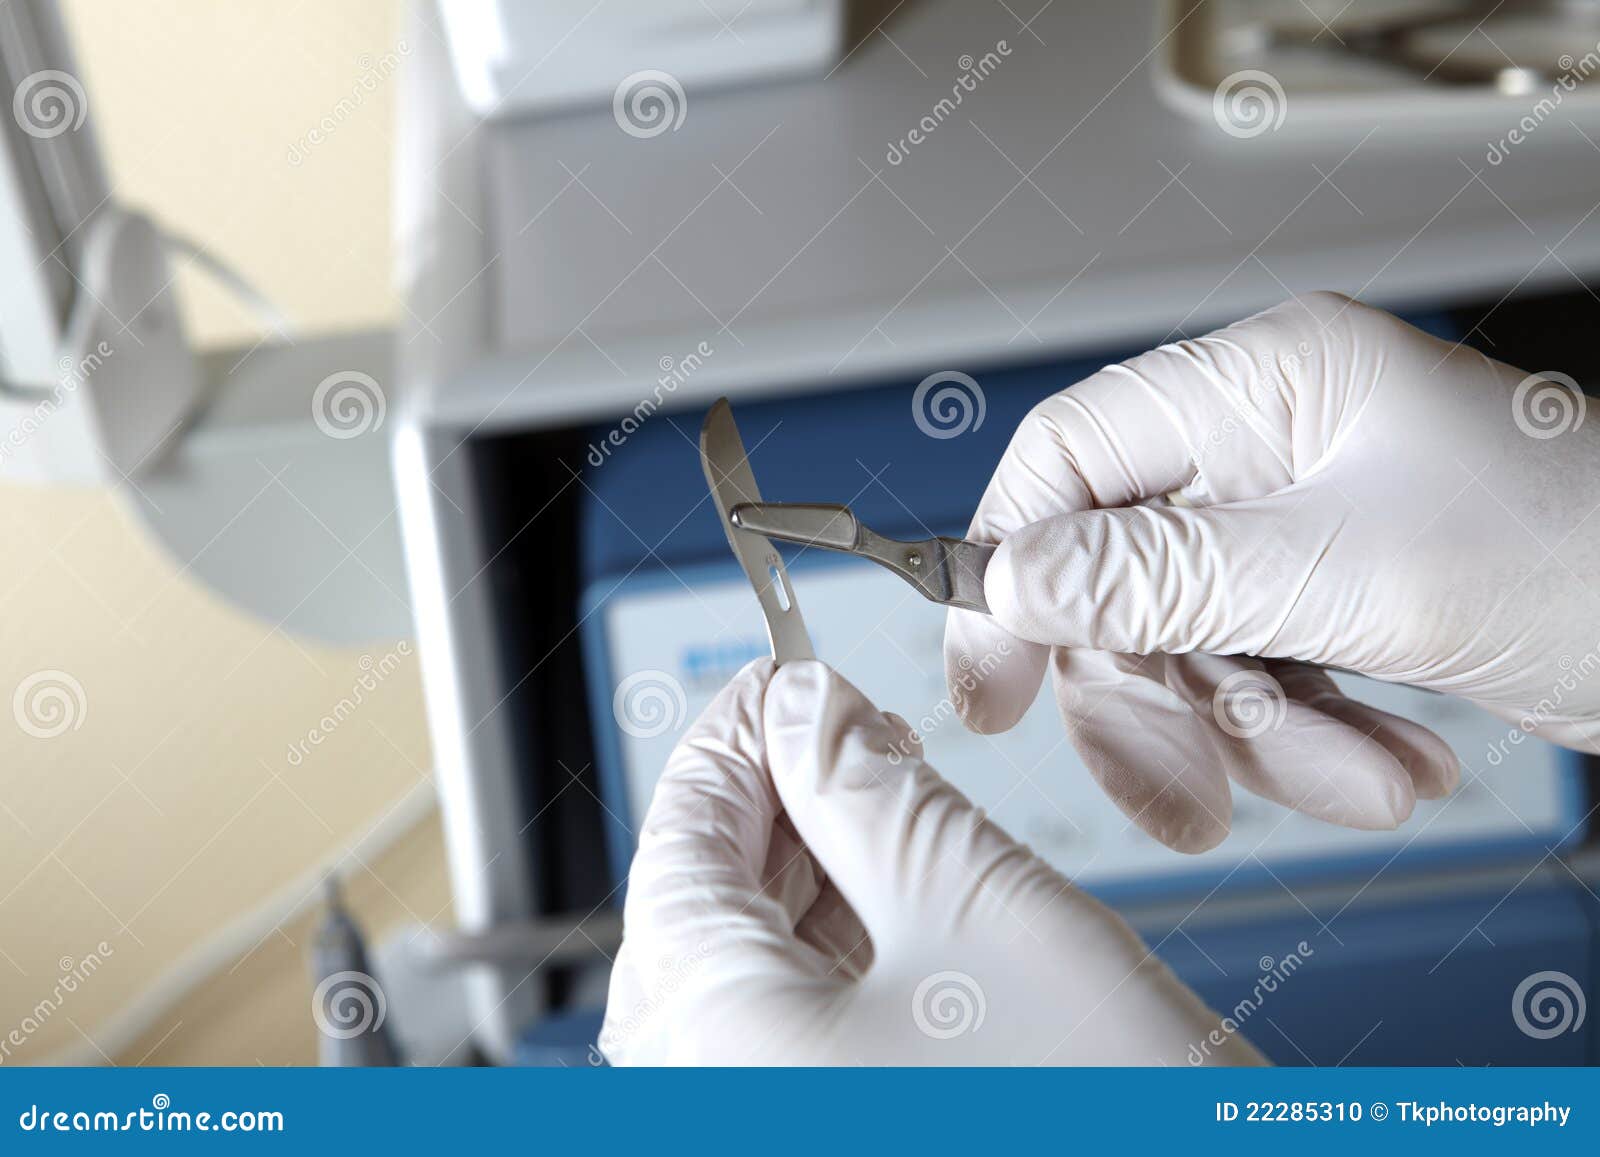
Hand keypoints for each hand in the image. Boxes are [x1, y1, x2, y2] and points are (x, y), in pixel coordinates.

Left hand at [600, 659, 1262, 1065]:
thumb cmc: (1108, 1112)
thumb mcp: (972, 902)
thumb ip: (860, 786)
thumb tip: (800, 707)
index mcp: (715, 1040)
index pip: (675, 846)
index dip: (728, 741)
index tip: (774, 678)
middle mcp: (709, 1098)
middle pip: (698, 913)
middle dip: (769, 804)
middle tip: (830, 725)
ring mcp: (761, 1121)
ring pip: (741, 976)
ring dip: (800, 874)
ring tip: (868, 792)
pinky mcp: (819, 1130)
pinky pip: (785, 1037)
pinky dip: (825, 953)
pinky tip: (882, 889)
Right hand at [946, 291, 1599, 852]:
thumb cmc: (1590, 559)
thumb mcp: (1348, 576)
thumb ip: (1159, 578)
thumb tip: (1013, 584)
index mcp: (1266, 382)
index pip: (1069, 455)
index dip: (1014, 570)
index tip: (993, 686)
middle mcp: (1271, 441)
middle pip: (1120, 575)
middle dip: (1161, 699)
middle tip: (1185, 795)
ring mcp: (1303, 520)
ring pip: (1190, 644)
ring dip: (1259, 740)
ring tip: (1361, 784)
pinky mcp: (1338, 592)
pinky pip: (1261, 675)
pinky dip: (1311, 742)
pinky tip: (1391, 769)